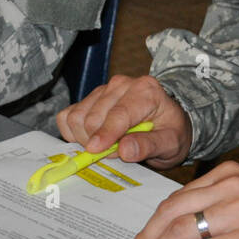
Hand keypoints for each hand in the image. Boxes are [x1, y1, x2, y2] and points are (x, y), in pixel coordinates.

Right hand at [57, 74, 192, 168]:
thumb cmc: (170, 131)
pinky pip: (68, 116)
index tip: (95, 151)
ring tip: (107, 147)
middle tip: (115, 154)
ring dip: (85, 139)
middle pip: (92, 118)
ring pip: (77, 117)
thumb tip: (125, 150)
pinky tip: (92, 140)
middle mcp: (121, 84)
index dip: (105, 134)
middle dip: (98, 142)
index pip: (119, 113)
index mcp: (146, 91)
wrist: (168, 121)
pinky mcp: (90, 98)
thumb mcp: (171, 143)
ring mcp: (103, 89)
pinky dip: (73, 132)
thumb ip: (149, 145)